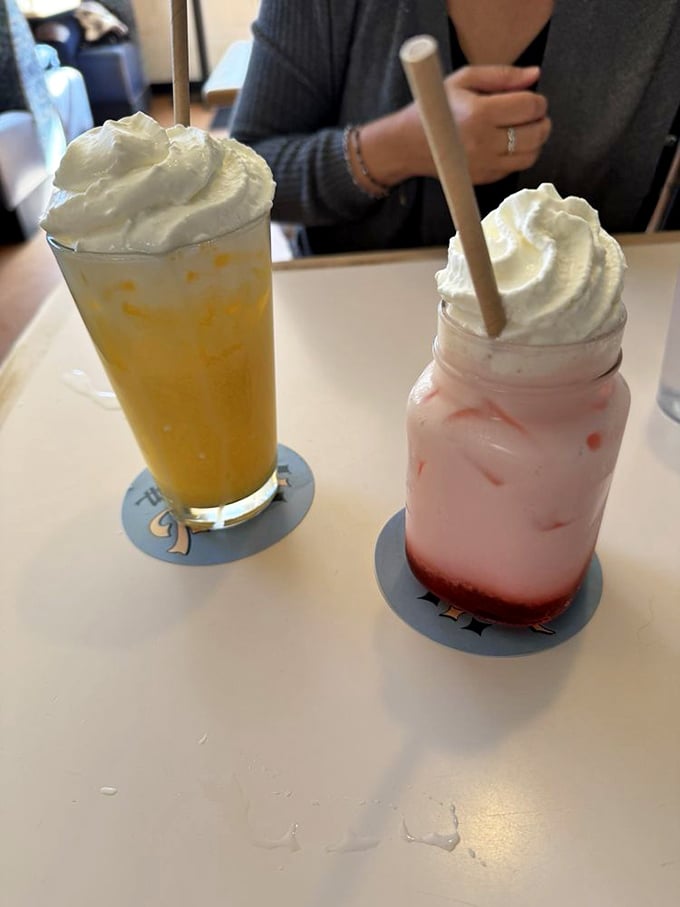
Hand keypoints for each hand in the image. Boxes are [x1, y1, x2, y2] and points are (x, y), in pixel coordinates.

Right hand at [443, 64, 550, 183]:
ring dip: (535, 141)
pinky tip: (508, 144)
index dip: (538, 101)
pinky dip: (520, 155)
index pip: (529, 107)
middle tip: (532, 114)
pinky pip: (515, 168)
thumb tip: (535, 74)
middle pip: (536, 134)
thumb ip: (502, 75)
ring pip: (531, 155)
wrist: (407, 144)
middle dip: (541, 121)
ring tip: (523, 129)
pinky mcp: (483, 178)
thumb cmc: (435, 107)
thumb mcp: (464, 79)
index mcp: (479, 113)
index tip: (532, 98)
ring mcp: (484, 164)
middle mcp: (483, 142)